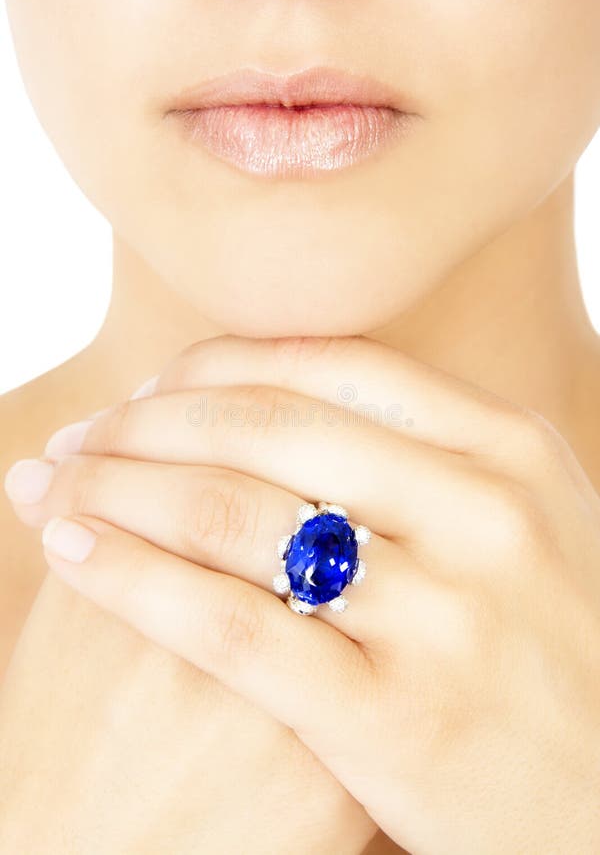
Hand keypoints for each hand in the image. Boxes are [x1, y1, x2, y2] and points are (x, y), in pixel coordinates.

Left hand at [9, 334, 599, 853]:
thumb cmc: (541, 651)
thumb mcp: (515, 524)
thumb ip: (419, 455)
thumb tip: (276, 391)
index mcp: (510, 451)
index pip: (329, 367)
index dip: (214, 367)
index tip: (147, 389)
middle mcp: (484, 513)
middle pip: (264, 426)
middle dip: (142, 421)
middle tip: (79, 437)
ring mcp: (445, 615)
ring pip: (232, 512)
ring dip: (116, 486)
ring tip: (54, 483)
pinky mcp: (396, 718)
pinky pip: (230, 625)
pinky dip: (131, 577)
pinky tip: (71, 552)